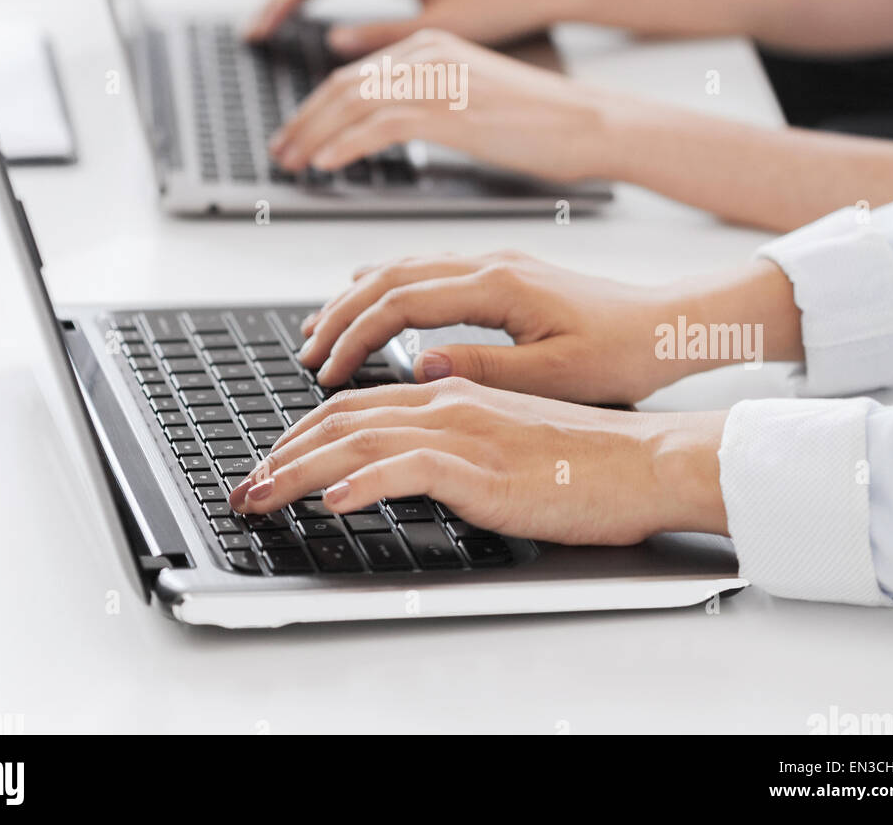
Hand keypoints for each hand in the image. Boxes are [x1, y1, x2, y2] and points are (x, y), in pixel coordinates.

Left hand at [229, 379, 728, 546]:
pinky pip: (407, 469)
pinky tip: (334, 502)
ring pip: (359, 439)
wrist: (645, 458)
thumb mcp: (507, 436)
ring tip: (262, 497)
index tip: (271, 462)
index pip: (356, 405)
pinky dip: (363, 482)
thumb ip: (456, 436)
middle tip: (247, 488)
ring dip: (299, 471)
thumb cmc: (585, 456)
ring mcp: (464, 432)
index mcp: (452, 390)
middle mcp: (448, 401)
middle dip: (282, 453)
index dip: (303, 433)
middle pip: (342, 418)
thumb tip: (409, 456)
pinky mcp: (484, 468)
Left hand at [268, 29, 618, 181]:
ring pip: (353, 102)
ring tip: (294, 164)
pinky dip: (346, 145)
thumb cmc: (542, 123)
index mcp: (431, 47)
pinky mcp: (452, 108)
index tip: (297, 135)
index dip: (316, 108)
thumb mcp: (472, 103)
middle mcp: (429, 53)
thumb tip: (387, 127)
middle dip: (304, 121)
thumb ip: (427, 105)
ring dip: (314, 135)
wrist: (590, 123)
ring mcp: (439, 78)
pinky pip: (381, 125)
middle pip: (343, 84)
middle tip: (282, 152)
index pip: (355, 74)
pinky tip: (327, 165)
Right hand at [297, 249, 676, 399]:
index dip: (355, 335)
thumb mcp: (554, 375)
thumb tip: (420, 367)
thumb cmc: (623, 352)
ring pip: (404, 267)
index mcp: (497, 285)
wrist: (668, 323)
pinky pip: (427, 269)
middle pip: (390, 277)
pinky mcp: (503, 273)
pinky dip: (387, 284)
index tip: (326, 369)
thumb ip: (484, 369)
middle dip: (340, 312)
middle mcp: (489, 264)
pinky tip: (373, 294)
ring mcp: (495, 263)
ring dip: (357, 295)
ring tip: (322, 326)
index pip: (400, 302)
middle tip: (305, 349)